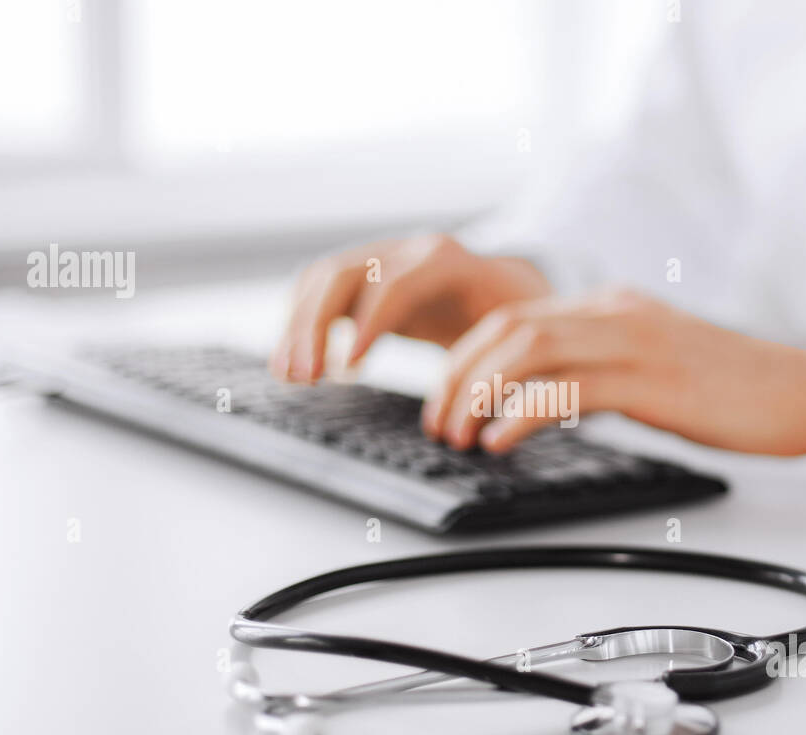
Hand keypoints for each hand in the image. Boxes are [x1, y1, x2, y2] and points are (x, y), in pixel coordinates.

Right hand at [270, 234, 549, 382]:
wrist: (503, 286)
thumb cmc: (512, 315)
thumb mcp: (515, 331)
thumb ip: (501, 357)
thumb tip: (490, 411)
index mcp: (445, 261)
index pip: (394, 284)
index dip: (368, 323)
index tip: (347, 366)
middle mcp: (404, 251)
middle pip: (343, 274)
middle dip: (315, 325)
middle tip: (305, 376)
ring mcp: (377, 259)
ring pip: (321, 282)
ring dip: (298, 328)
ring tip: (290, 377)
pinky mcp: (361, 278)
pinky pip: (318, 294)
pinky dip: (300, 328)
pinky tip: (293, 367)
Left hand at [423, 288, 805, 455]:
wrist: (805, 391)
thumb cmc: (734, 390)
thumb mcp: (655, 367)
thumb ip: (603, 369)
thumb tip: (548, 399)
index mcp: (611, 306)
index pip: (515, 317)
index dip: (466, 358)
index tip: (445, 400)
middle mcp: (614, 313)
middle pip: (508, 327)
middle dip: (457, 375)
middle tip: (437, 424)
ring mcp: (633, 342)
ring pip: (528, 350)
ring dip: (478, 394)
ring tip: (458, 436)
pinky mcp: (652, 380)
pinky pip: (569, 389)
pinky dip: (522, 414)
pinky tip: (500, 441)